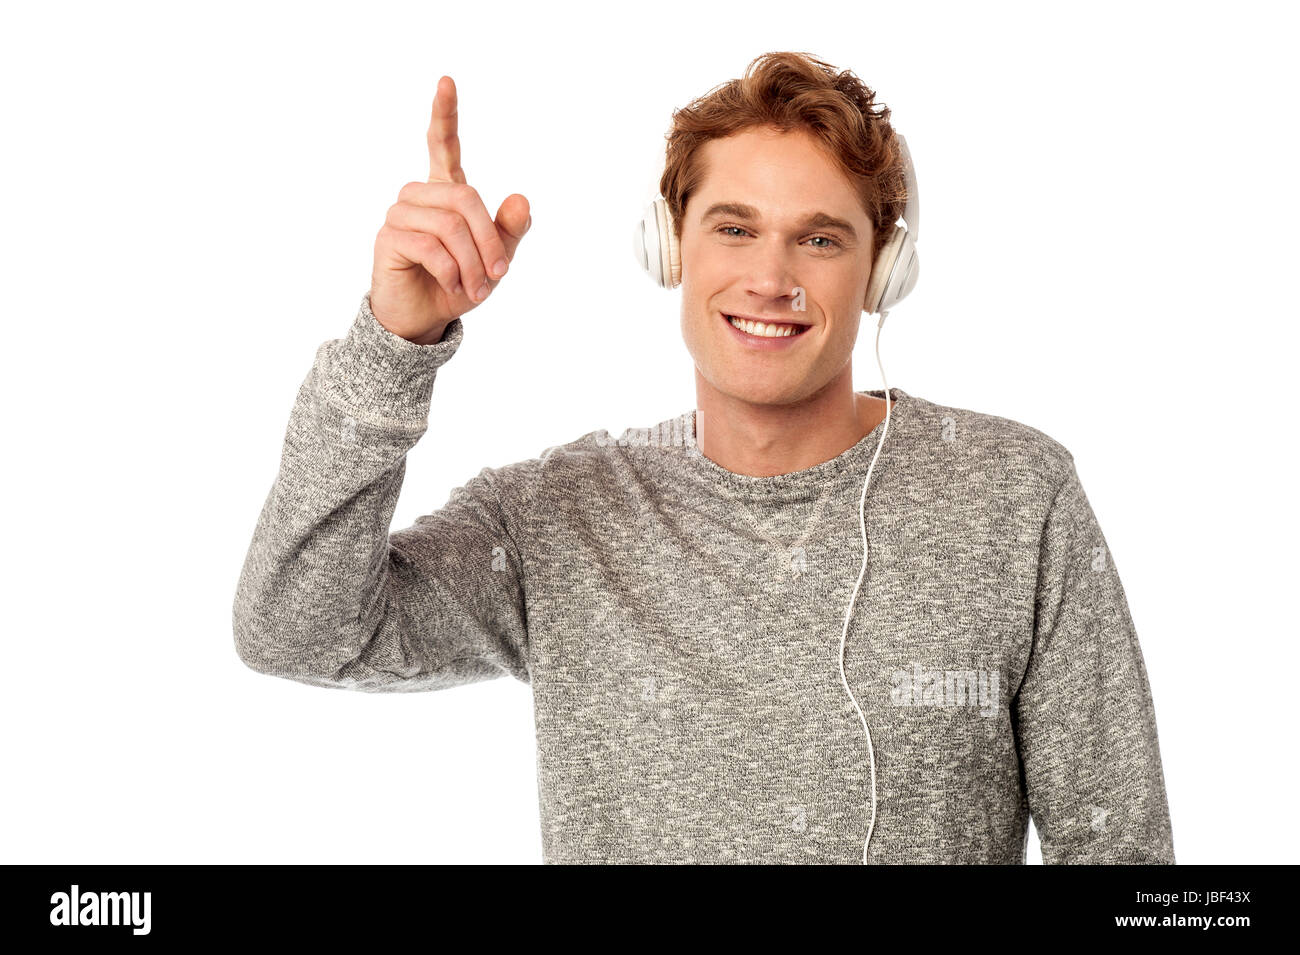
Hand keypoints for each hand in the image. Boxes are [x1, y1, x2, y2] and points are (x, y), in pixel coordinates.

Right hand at [369, 75, 530, 343]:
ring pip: (449, 225)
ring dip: (471, 262)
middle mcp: (419, 195)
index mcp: (445, 192)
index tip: (447, 81)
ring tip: (476, 288)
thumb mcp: (495, 259)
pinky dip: (452, 270)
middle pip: (465, 198)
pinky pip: (430, 246)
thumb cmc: (460, 283)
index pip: (442, 145)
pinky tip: (453, 285)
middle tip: (498, 274)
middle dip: (489, 239)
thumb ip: (510, 230)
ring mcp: (400, 214)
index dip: (445, 114)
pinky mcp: (389, 238)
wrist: (425, 317)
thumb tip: (521, 199)